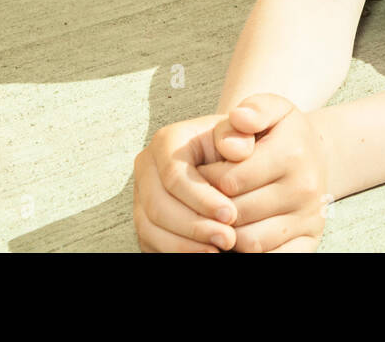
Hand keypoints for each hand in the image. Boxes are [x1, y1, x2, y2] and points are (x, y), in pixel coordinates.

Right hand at [132, 113, 241, 251]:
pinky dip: (176, 251)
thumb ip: (241, 132)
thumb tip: (236, 149)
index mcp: (166, 142)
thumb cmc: (236, 147)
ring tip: (219, 250)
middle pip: (158, 205)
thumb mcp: (242, 134)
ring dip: (184, 244)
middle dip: (194, 226)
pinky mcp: (145, 218)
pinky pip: (150, 241)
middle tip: (228, 239)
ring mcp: (142, 194)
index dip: (201, 199)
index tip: (231, 215)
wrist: (226, 158)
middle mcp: (147, 167)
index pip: (175, 176)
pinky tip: (204, 253)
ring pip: (150, 227)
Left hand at [198, 94, 333, 252]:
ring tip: (223, 214)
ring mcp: (309, 217)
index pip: (228, 180)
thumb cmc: (282, 132)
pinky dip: (248, 252)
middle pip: (236, 213)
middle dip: (214, 207)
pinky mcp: (310, 241)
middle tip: (209, 197)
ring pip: (249, 242)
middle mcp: (305, 187)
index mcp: (292, 152)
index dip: (206, 180)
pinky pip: (269, 258)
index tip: (205, 172)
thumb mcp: (271, 109)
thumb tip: (239, 118)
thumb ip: (253, 109)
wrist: (315, 155)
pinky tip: (241, 233)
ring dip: (228, 233)